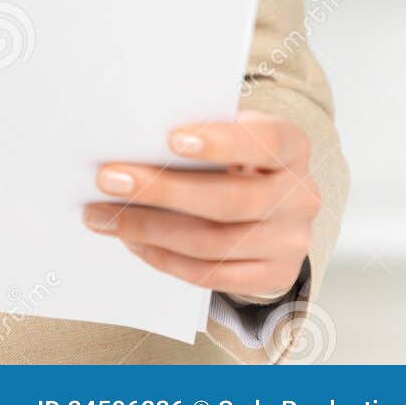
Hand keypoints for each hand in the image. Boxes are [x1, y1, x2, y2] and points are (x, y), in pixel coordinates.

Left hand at [81, 110, 318, 301]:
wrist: (275, 200)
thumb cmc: (237, 151)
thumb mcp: (232, 129)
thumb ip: (199, 131)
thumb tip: (130, 141)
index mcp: (292, 145)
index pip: (264, 141)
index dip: (220, 142)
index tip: (170, 138)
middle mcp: (301, 194)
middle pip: (227, 199)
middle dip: (161, 190)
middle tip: (108, 179)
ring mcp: (291, 241)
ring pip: (213, 242)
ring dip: (149, 229)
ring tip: (104, 216)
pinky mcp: (274, 275)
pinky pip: (212, 274)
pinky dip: (165, 258)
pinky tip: (132, 240)